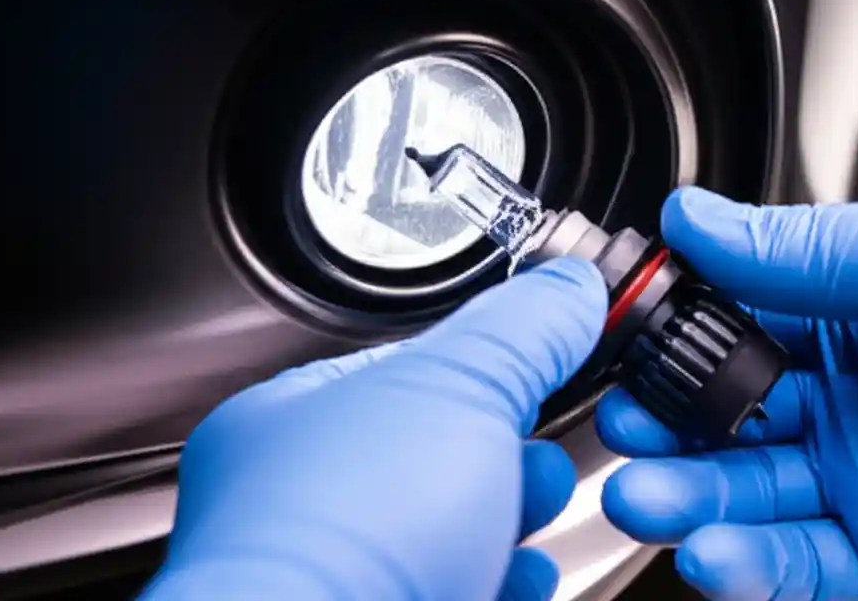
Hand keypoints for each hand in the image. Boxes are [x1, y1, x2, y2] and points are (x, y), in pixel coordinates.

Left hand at [142, 257, 605, 600]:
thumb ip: (522, 330)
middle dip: (505, 452)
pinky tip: (519, 580)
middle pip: (433, 462)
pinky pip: (462, 590)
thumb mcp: (456, 388)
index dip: (480, 361)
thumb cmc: (338, 542)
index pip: (398, 371)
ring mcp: (342, 583)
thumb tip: (570, 286)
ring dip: (509, 524)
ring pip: (448, 538)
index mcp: (287, 429)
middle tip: (538, 447)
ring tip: (535, 512)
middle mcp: (302, 514)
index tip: (543, 352)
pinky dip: (502, 583)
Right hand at [598, 188, 857, 599]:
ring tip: (647, 497)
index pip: (743, 313)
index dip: (675, 324)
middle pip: (730, 415)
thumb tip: (696, 215)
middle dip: (666, 424)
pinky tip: (715, 552)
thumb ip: (808, 248)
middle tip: (621, 426)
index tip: (619, 330)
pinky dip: (749, 566)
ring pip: (749, 497)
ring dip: (689, 500)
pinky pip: (802, 572)